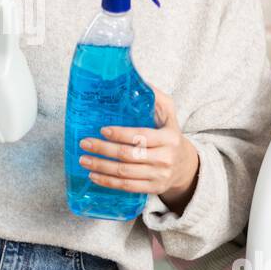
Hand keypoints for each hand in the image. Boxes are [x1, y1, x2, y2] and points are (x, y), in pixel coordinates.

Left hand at [78, 86, 199, 208]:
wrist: (186, 166)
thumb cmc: (171, 136)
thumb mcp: (170, 115)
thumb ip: (157, 99)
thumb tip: (136, 80)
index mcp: (169, 138)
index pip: (142, 136)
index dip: (121, 134)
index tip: (102, 130)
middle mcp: (165, 158)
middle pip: (129, 155)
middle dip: (103, 149)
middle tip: (85, 143)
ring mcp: (159, 176)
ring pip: (125, 173)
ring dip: (101, 167)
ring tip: (84, 159)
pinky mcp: (153, 189)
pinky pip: (127, 187)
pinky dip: (108, 182)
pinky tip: (94, 176)